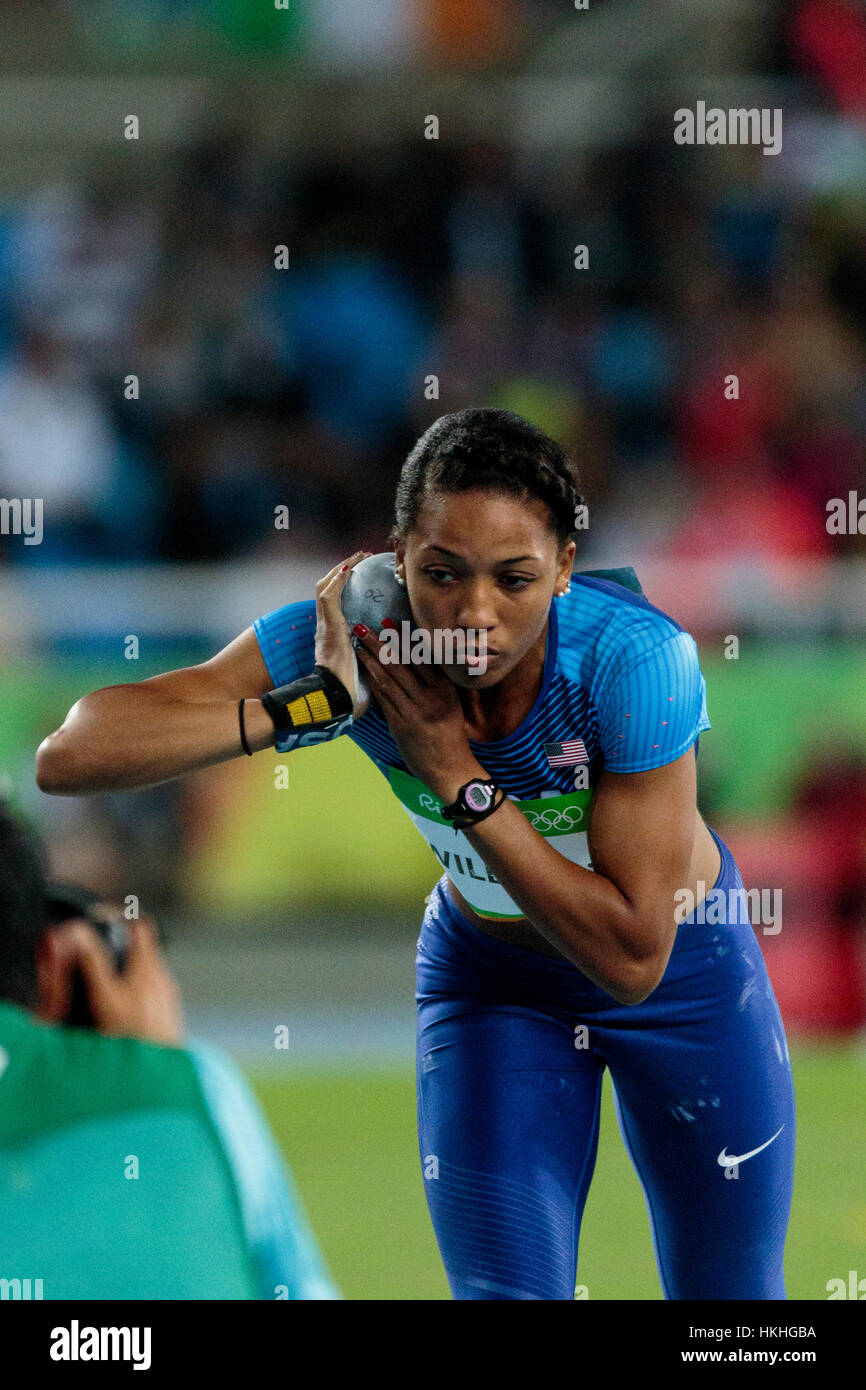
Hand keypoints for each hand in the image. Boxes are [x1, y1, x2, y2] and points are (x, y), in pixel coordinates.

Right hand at [52, 917, 183, 1045]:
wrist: (159, 1073)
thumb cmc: (132, 1036)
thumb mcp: (105, 998)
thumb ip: (94, 965)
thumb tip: (82, 934)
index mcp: (148, 967)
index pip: (141, 927)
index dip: (123, 919)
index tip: (104, 921)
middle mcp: (163, 978)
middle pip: (143, 950)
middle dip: (121, 950)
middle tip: (97, 958)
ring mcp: (168, 997)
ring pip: (148, 974)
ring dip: (128, 974)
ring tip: (106, 988)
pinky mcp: (169, 1015)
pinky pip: (152, 994)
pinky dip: (137, 994)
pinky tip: (122, 1013)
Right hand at [314, 552, 372, 716]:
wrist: (335, 701)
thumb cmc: (350, 694)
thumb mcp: (365, 671)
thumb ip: (373, 660)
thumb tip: (396, 656)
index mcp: (332, 639)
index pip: (334, 608)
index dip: (342, 591)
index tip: (358, 578)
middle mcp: (325, 629)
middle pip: (326, 593)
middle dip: (340, 573)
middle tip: (359, 561)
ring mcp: (325, 627)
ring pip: (324, 590)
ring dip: (339, 570)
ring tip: (356, 557)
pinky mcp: (330, 627)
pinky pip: (330, 597)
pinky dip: (338, 580)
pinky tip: (350, 567)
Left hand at [354, 626, 481, 796]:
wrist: (448, 768)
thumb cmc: (450, 734)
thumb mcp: (452, 704)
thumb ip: (438, 683)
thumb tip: (423, 658)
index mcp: (444, 689)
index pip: (422, 657)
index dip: (404, 637)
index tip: (391, 621)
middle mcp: (430, 698)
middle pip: (401, 664)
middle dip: (380, 642)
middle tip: (364, 626)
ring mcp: (414, 712)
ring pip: (388, 679)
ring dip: (371, 659)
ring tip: (358, 643)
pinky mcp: (400, 725)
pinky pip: (383, 699)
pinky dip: (372, 681)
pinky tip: (363, 669)